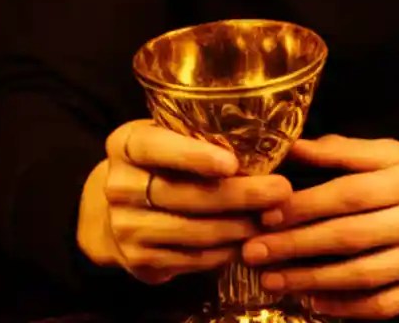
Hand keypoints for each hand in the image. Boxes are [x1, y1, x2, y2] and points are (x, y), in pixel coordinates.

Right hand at [76, 119, 292, 284]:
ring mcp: (124, 226)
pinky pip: (191, 258)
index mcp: (126, 144)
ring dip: (238, 226)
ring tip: (272, 218)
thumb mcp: (171, 140)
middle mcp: (118, 185)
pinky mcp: (137, 259)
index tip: (232, 163)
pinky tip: (247, 240)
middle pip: (183, 194)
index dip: (193, 156)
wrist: (117, 211)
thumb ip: (208, 139)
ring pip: (192, 230)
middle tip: (281, 191)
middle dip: (238, 194)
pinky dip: (225, 251)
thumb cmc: (161, 165)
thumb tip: (280, 146)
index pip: (155, 147)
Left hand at [241, 135, 398, 318]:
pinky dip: (348, 308)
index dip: (304, 205)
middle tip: (253, 252)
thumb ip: (350, 153)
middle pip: (349, 235)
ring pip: (363, 275)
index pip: (349, 194)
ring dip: (312, 280)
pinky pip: (386, 305)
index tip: (266, 213)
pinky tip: (315, 304)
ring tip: (274, 280)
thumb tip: (297, 147)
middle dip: (296, 245)